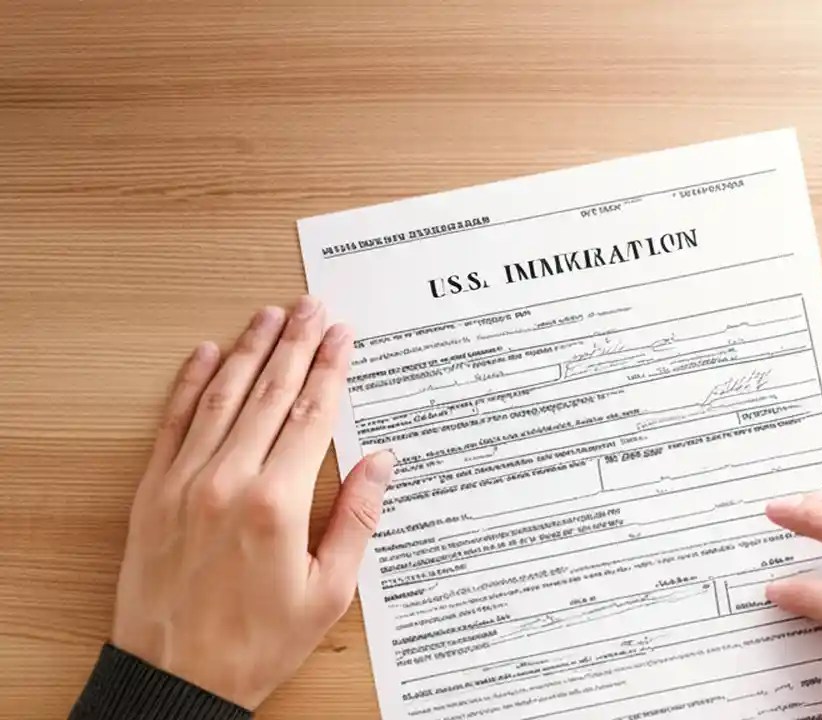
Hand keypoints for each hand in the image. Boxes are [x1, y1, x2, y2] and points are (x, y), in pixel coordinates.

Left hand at [111, 297, 393, 708]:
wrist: (175, 679)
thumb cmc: (257, 643)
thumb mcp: (328, 593)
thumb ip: (356, 519)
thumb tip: (382, 462)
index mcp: (278, 504)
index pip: (311, 416)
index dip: (331, 370)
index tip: (344, 337)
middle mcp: (229, 482)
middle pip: (269, 394)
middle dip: (295, 345)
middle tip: (312, 307)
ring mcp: (185, 484)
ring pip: (222, 398)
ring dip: (248, 351)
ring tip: (269, 317)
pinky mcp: (154, 494)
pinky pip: (173, 424)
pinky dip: (190, 385)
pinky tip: (206, 356)